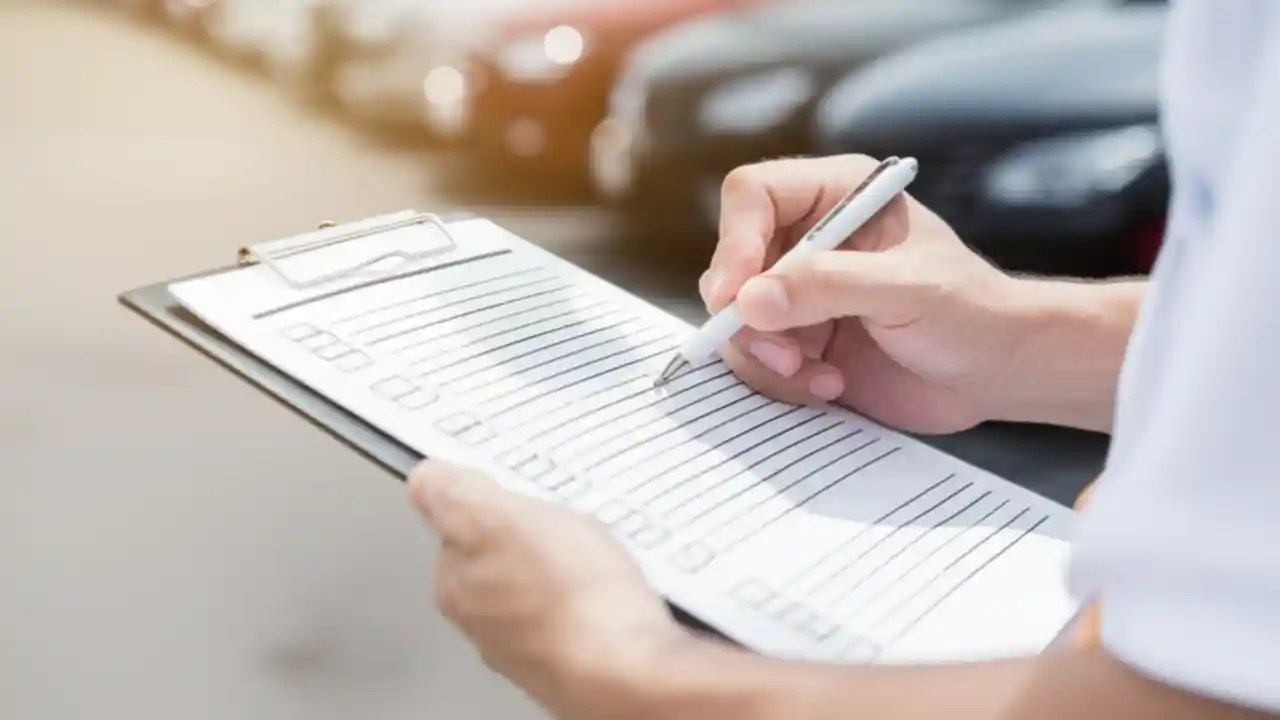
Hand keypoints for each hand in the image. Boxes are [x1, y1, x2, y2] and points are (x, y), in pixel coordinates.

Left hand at [409, 460, 685, 715]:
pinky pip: (579, 608)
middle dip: (530, 533)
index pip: (458, 527)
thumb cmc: (569, 599)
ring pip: (541, 584)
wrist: (629, 667)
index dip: (490, 500)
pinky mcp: (575, 652)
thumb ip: (453, 494)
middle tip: (561, 519)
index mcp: (457, 585)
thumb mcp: (498, 519)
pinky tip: (610, 587)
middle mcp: (486, 622)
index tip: (516, 488)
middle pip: (501, 557)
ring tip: (592, 553)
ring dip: (565, 564)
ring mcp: (531, 642)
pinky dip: (592, 593)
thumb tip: (425, 478)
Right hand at [704, 155, 1023, 433]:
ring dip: (764, 354)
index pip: (754, 195)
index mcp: (837, 196)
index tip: (736, 295)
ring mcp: (799, 292)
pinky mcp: (799, 340)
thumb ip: (828, 287)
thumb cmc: (971, 312)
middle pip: (732, 261)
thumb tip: (750, 300)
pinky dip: (781, 379)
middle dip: (747, 315)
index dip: (735, 241)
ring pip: (736, 316)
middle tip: (783, 353)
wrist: (997, 373)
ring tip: (815, 374)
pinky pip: (755, 358)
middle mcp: (808, 239)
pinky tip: (830, 384)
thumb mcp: (906, 290)